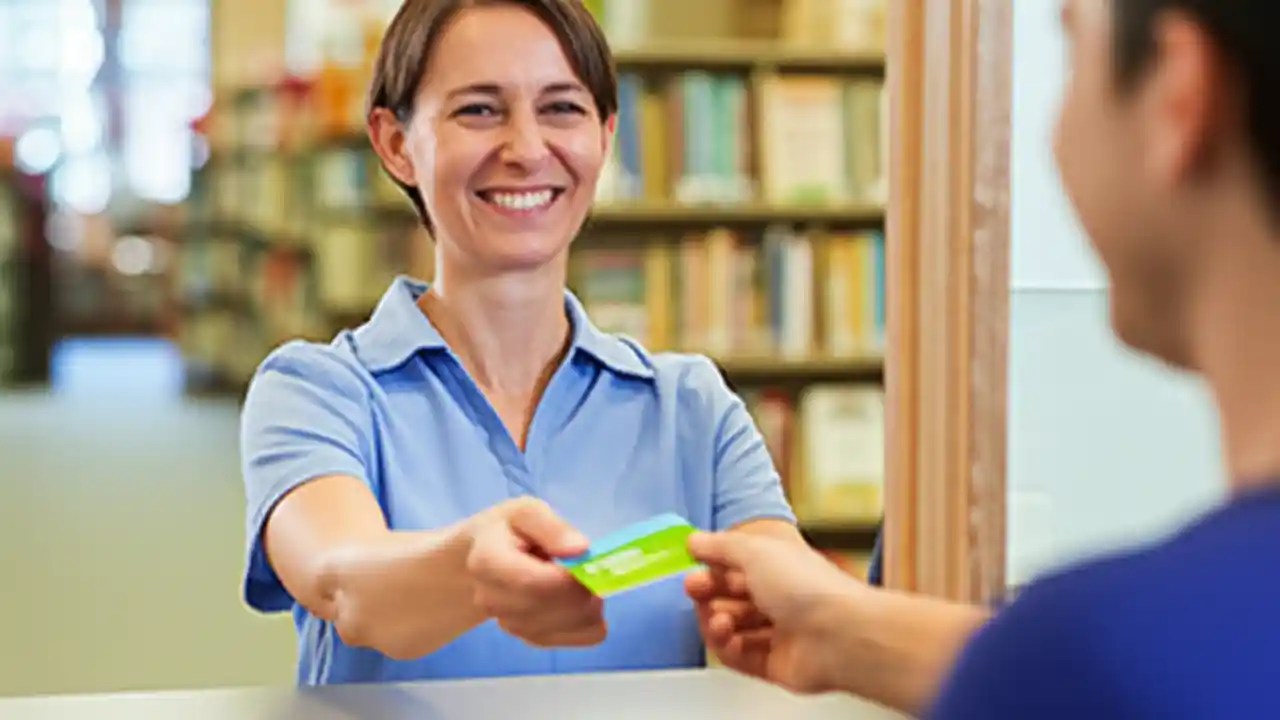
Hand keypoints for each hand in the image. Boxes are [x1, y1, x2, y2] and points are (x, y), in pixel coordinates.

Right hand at [464, 497, 604, 647]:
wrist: (483, 560)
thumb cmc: (508, 530)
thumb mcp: (527, 512)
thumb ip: (553, 527)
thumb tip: (581, 549)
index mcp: (488, 563)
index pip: (532, 584)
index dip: (568, 579)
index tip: (586, 561)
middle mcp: (493, 602)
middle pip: (553, 609)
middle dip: (584, 589)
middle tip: (590, 566)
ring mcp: (512, 626)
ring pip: (573, 626)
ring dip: (589, 602)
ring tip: (578, 577)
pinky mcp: (535, 640)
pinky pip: (582, 637)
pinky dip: (592, 618)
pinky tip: (579, 596)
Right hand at [685, 531, 867, 693]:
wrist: (842, 635)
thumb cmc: (807, 586)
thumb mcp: (756, 550)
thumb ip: (721, 545)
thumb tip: (694, 541)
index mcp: (778, 565)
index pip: (734, 566)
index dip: (710, 567)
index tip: (692, 568)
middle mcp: (779, 597)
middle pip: (730, 598)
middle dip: (708, 595)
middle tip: (696, 592)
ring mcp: (779, 632)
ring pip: (732, 629)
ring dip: (716, 623)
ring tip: (719, 621)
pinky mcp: (777, 664)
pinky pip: (741, 658)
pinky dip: (728, 649)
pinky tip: (726, 639)